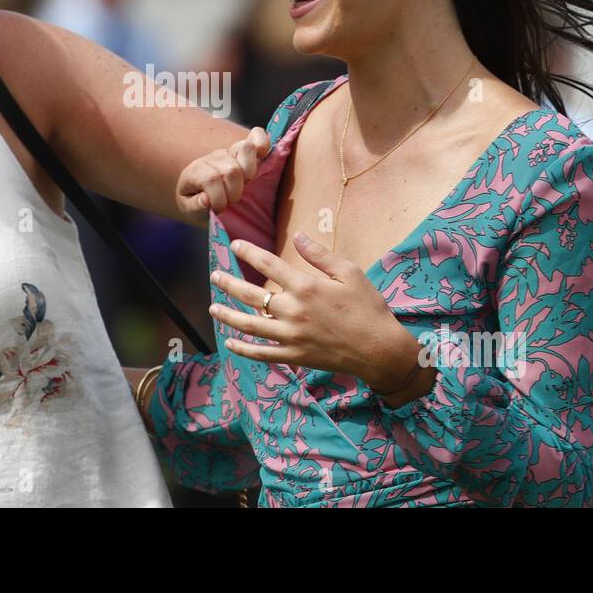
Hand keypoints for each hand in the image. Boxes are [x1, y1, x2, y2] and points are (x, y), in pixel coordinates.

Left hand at [176, 126, 270, 217]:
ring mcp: (230, 151)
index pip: (211, 179)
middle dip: (234, 192)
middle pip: (232, 169)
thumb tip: (206, 200)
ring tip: (243, 186)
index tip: (218, 209)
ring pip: (246, 149)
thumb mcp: (187, 209)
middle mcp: (214, 157)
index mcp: (197, 170)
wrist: (199, 188)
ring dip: (249, 174)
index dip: (218, 199)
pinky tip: (262, 154)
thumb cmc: (196, 199)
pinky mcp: (245, 149)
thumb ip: (194, 207)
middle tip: (230, 201)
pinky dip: (263, 143)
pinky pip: (257, 136)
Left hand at [208, 232, 424, 392]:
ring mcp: (290, 336)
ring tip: (212, 308)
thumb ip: (320, 255)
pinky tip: (230, 343)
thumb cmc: (368, 308)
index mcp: (305, 286)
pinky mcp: (294, 356)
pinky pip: (262, 353)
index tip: (235, 245)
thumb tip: (297, 236)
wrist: (380, 350)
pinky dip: (244, 349)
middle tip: (214, 276)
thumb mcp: (349, 273)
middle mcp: (292, 310)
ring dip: (228, 316)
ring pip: (250, 324)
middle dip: (229, 283)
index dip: (249, 252)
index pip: (268, 264)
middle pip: (251, 295)